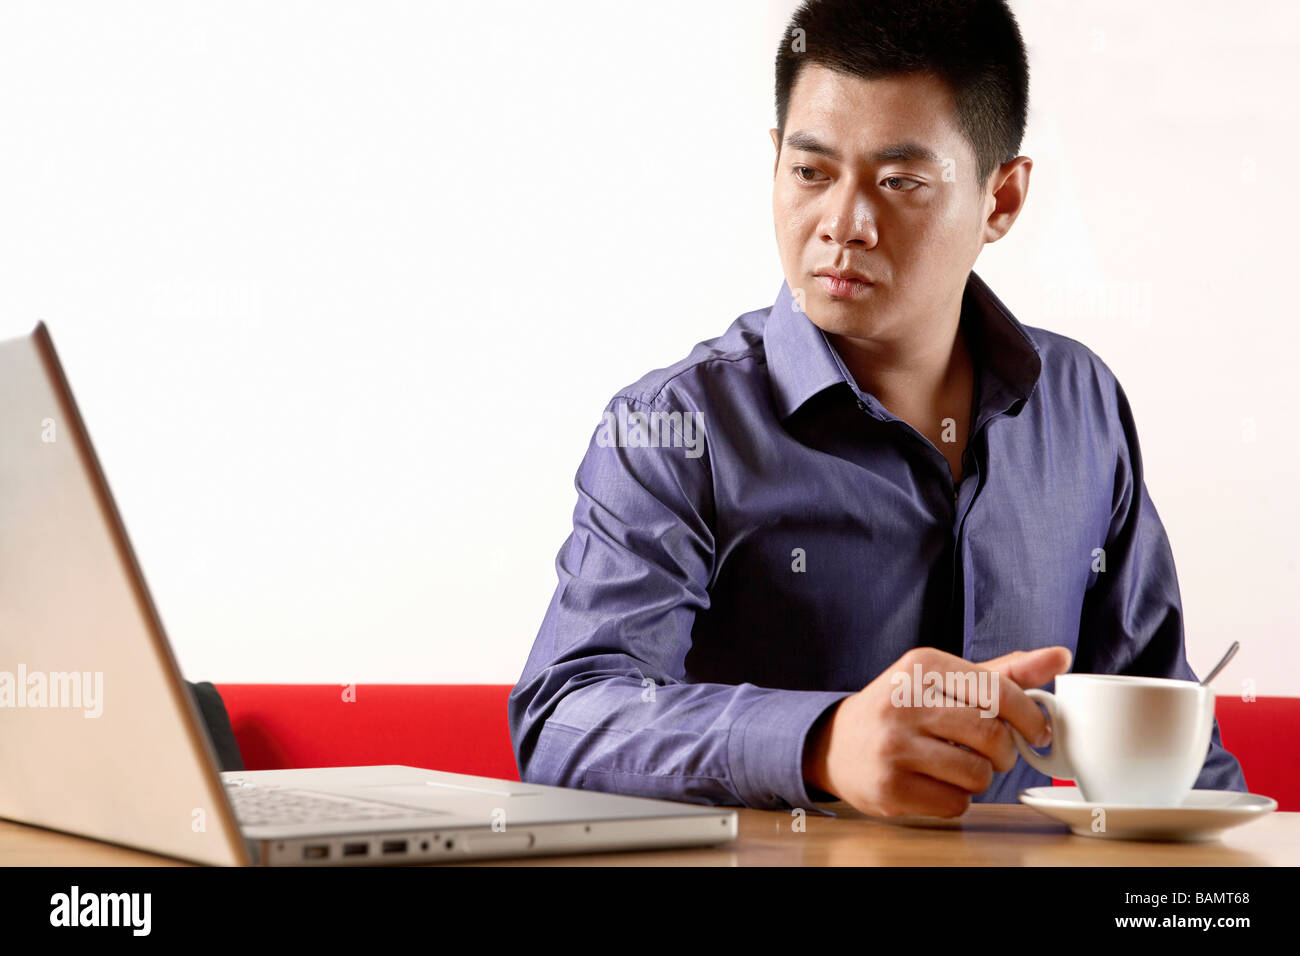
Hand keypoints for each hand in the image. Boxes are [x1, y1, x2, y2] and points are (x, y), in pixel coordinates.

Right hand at [802, 645, 1071, 817]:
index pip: (998, 690)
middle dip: (1004, 752)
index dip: (1029, 716)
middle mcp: (903, 702)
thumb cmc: (903, 709)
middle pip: (991, 735)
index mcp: (922, 665)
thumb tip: (1061, 656)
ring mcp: (893, 746)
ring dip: (980, 778)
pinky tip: (935, 783)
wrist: (838, 744)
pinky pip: (955, 803)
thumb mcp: (945, 679)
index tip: (1037, 732)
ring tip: (958, 766)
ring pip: (977, 774)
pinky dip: (957, 799)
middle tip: (995, 754)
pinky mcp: (889, 787)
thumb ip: (1004, 671)